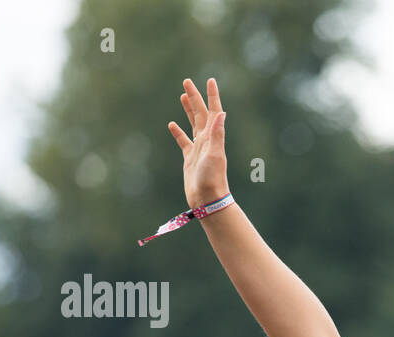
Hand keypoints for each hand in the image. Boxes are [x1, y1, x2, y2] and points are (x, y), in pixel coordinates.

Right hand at [169, 77, 229, 208]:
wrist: (208, 200)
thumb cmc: (212, 179)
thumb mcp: (215, 154)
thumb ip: (217, 134)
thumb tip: (221, 113)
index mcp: (213, 137)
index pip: (214, 111)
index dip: (212, 96)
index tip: (210, 80)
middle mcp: (207, 140)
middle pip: (200, 113)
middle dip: (195, 97)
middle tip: (187, 81)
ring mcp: (198, 149)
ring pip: (192, 123)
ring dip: (188, 110)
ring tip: (182, 96)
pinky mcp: (190, 158)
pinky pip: (183, 141)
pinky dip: (178, 132)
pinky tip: (172, 125)